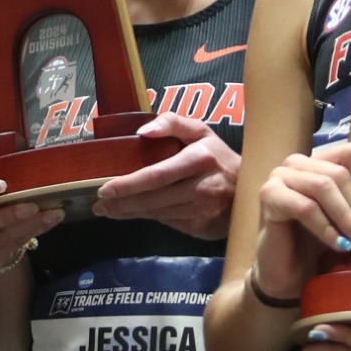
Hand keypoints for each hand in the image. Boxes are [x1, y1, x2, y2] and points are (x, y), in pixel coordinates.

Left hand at [92, 113, 238, 237]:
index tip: (105, 189)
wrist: (251, 189)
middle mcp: (202, 187)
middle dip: (121, 203)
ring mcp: (203, 211)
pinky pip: (168, 223)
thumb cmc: (219, 157)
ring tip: (109, 210)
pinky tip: (134, 214)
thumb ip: (172, 123)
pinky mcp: (202, 227)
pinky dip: (148, 219)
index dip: (128, 184)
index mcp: (199, 159)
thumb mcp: (201, 131)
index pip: (156, 175)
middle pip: (152, 199)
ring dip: (129, 213)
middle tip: (99, 204)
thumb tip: (142, 131)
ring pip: (156, 214)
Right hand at [250, 141, 350, 298]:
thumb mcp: (341, 218)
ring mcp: (279, 177)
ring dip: (344, 216)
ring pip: (322, 186)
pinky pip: (305, 207)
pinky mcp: (269, 196)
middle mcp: (296, 164)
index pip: (349, 153)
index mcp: (316, 163)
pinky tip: (338, 245)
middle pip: (338, 172)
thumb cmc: (314, 244)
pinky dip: (326, 228)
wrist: (287, 273)